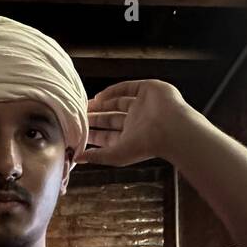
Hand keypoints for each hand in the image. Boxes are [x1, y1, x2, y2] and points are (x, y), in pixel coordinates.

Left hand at [76, 79, 191, 166]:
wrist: (170, 129)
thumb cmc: (146, 146)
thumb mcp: (116, 155)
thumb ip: (96, 157)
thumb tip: (75, 159)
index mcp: (131, 138)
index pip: (108, 136)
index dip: (93, 134)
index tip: (76, 133)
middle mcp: (137, 121)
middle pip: (111, 118)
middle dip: (95, 118)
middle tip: (77, 116)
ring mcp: (143, 105)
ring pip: (118, 102)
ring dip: (102, 103)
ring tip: (85, 105)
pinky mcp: (148, 90)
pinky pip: (127, 88)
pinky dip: (113, 91)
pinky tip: (100, 96)